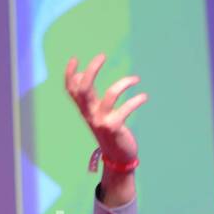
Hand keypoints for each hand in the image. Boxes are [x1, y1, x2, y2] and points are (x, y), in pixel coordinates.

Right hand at [64, 53, 147, 204]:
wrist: (117, 158)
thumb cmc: (108, 131)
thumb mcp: (95, 113)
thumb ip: (90, 96)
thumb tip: (84, 73)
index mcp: (84, 110)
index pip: (71, 90)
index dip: (70, 74)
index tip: (75, 58)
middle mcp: (90, 114)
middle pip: (84, 88)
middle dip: (92, 70)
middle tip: (102, 56)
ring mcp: (102, 121)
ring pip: (110, 95)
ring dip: (125, 83)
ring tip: (136, 79)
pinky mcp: (115, 127)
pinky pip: (127, 108)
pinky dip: (137, 100)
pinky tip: (144, 97)